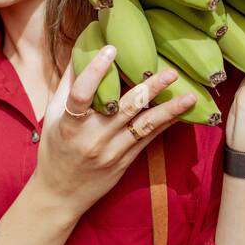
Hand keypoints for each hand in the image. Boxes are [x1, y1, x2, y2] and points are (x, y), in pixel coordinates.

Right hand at [34, 45, 196, 217]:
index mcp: (70, 125)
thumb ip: (68, 85)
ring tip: (190, 96)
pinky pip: (149, 139)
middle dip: (150, 88)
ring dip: (169, 109)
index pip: (82, 94)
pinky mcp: (125, 162)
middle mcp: (93, 138)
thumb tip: (82, 50)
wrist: (60, 195)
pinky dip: (166, 124)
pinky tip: (181, 112)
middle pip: (124, 108)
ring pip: (144, 126)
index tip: (111, 49)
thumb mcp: (54, 117)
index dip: (96, 71)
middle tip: (171, 71)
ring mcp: (112, 152)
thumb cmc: (55, 150)